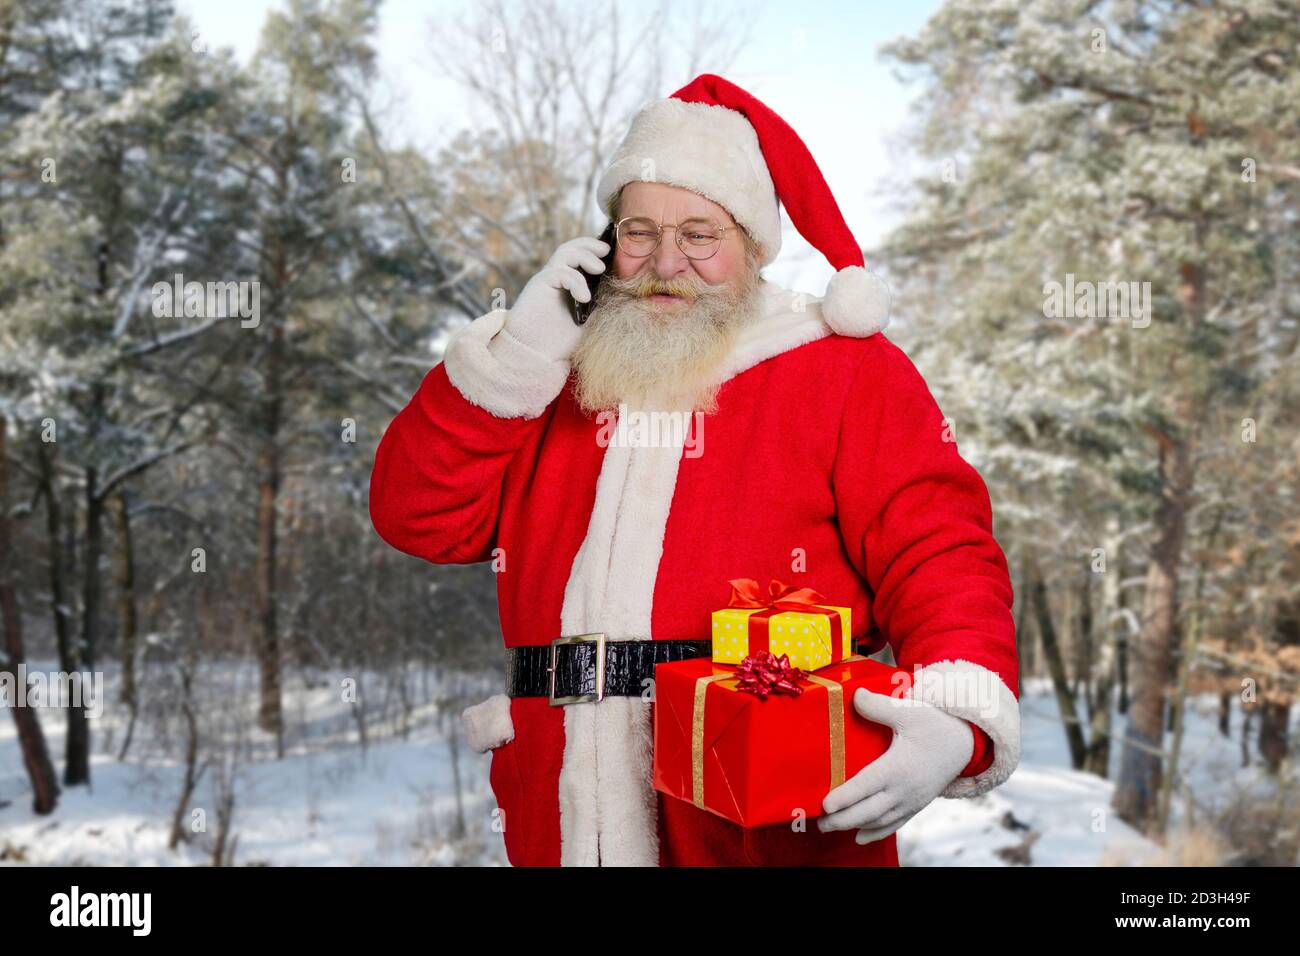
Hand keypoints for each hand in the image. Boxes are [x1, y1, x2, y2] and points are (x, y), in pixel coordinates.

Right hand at [500, 235, 609, 361]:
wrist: (534, 354)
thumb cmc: (558, 342)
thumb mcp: (587, 323)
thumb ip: (598, 308)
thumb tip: (622, 299)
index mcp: (567, 285)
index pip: (579, 258)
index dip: (594, 251)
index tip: (613, 254)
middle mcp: (556, 278)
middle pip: (570, 249)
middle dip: (589, 245)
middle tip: (607, 250)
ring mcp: (546, 280)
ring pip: (564, 254)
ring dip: (584, 256)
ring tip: (599, 269)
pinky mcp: (538, 285)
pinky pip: (559, 272)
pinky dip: (575, 281)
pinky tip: (584, 297)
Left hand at [817, 686, 973, 843]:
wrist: (966, 743)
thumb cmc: (936, 725)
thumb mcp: (909, 711)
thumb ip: (879, 706)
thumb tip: (855, 695)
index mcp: (899, 767)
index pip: (866, 785)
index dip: (845, 797)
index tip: (825, 805)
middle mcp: (904, 789)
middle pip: (868, 810)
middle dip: (842, 819)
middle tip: (820, 823)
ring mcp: (911, 800)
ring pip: (879, 820)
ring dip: (854, 826)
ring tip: (830, 827)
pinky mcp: (916, 804)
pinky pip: (895, 824)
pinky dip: (876, 833)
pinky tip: (860, 838)